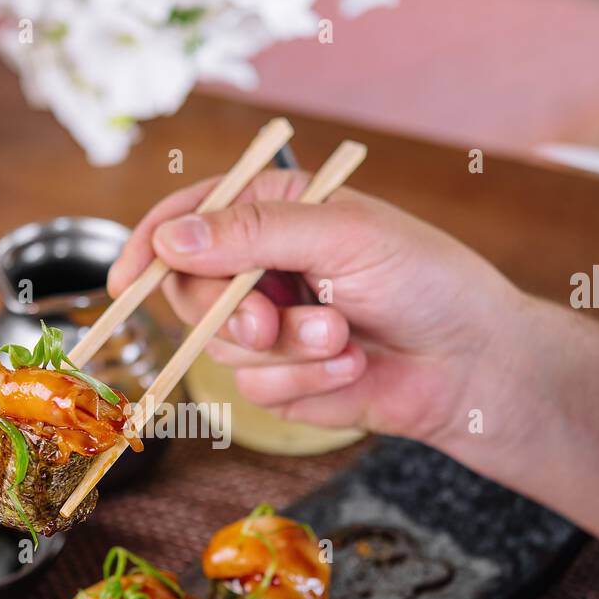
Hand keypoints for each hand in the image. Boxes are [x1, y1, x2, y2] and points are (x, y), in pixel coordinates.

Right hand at [108, 168, 520, 452]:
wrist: (471, 362)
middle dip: (229, 311)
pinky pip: (256, 388)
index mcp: (273, 209)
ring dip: (286, 348)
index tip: (127, 276)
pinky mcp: (281, 380)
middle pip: (189, 288)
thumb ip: (255, 232)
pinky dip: (304, 381)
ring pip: (221, 346)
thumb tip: (172, 238)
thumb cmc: (426, 280)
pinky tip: (351, 368)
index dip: (152, 243)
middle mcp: (261, 267)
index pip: (190, 216)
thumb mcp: (343, 235)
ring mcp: (267, 326)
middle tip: (268, 320)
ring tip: (342, 338)